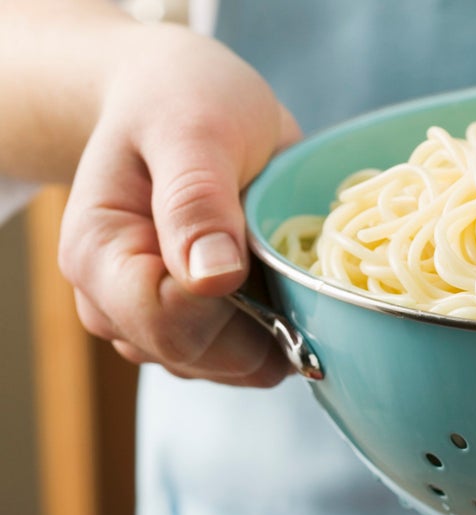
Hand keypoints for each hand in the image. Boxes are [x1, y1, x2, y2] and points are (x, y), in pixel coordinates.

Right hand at [58, 23, 299, 385]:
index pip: (169, 324)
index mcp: (98, 254)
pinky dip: (273, 329)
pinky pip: (239, 359)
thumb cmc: (184, 100)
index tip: (272, 258)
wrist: (178, 96)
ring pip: (223, 369)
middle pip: (197, 358)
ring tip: (276, 256)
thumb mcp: (195, 130)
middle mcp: (111, 300)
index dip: (236, 309)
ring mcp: (148, 320)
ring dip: (271, 329)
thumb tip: (213, 278)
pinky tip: (277, 277)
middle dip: (260, 325)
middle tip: (288, 254)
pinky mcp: (188, 326)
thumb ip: (197, 200)